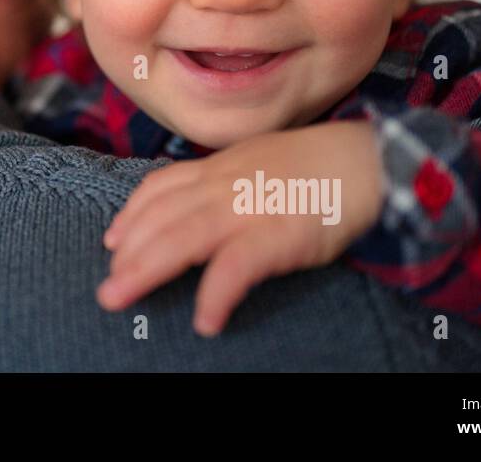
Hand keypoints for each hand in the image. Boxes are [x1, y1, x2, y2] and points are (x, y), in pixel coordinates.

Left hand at [96, 121, 383, 334]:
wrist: (373, 159)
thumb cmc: (320, 167)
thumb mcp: (260, 162)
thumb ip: (227, 181)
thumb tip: (198, 205)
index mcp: (221, 167)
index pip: (161, 186)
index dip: (132, 215)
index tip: (112, 240)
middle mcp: (226, 184)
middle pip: (161, 217)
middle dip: (127, 252)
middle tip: (107, 288)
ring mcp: (250, 207)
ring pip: (183, 237)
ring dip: (146, 269)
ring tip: (121, 297)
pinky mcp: (280, 233)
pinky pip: (238, 265)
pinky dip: (216, 292)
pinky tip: (204, 320)